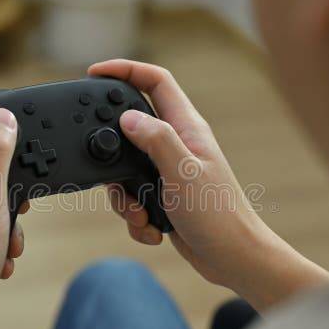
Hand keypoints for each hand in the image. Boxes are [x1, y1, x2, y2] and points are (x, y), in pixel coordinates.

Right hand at [91, 60, 328, 308]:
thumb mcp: (182, 171)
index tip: (96, 73)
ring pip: (127, 169)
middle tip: (105, 167)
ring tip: (141, 214)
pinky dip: (136, 217)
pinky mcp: (164, 196)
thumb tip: (127, 117)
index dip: (126, 70)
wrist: (233, 259)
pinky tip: (152, 228)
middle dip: (113, 152)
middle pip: (131, 127)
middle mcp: (178, 144)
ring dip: (125, 196)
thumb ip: (155, 139)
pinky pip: (134, 197)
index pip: (155, 81)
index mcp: (187, 128)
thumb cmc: (218, 215)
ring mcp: (170, 171)